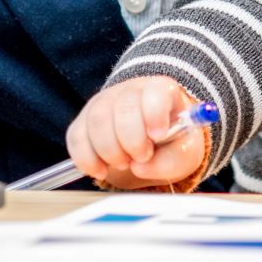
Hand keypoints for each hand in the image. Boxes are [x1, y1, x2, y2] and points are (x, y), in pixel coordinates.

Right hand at [66, 76, 209, 189]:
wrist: (151, 145)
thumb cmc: (171, 144)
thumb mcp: (185, 154)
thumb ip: (171, 161)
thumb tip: (140, 167)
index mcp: (162, 91)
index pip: (155, 91)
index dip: (154, 114)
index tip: (158, 136)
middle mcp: (130, 91)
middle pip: (123, 107)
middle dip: (131, 140)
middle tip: (141, 157)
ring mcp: (103, 103)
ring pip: (97, 121)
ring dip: (109, 151)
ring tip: (124, 163)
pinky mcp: (83, 121)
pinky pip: (76, 137)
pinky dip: (87, 159)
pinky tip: (101, 170)